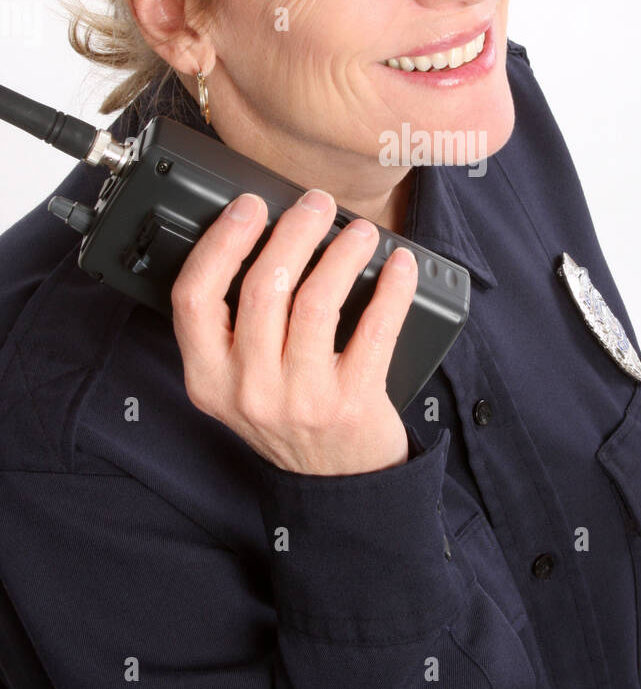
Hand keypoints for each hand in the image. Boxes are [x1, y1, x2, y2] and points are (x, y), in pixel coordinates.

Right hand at [170, 189, 417, 473]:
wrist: (336, 483)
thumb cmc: (288, 417)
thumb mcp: (238, 382)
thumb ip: (234, 326)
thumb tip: (267, 233)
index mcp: (208, 377)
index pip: (194, 297)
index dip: (221, 242)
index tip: (249, 206)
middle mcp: (248, 389)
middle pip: (263, 287)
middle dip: (293, 231)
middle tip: (316, 205)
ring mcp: (300, 398)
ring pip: (317, 301)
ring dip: (342, 253)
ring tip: (359, 231)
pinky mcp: (351, 402)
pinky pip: (374, 329)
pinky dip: (391, 289)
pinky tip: (399, 265)